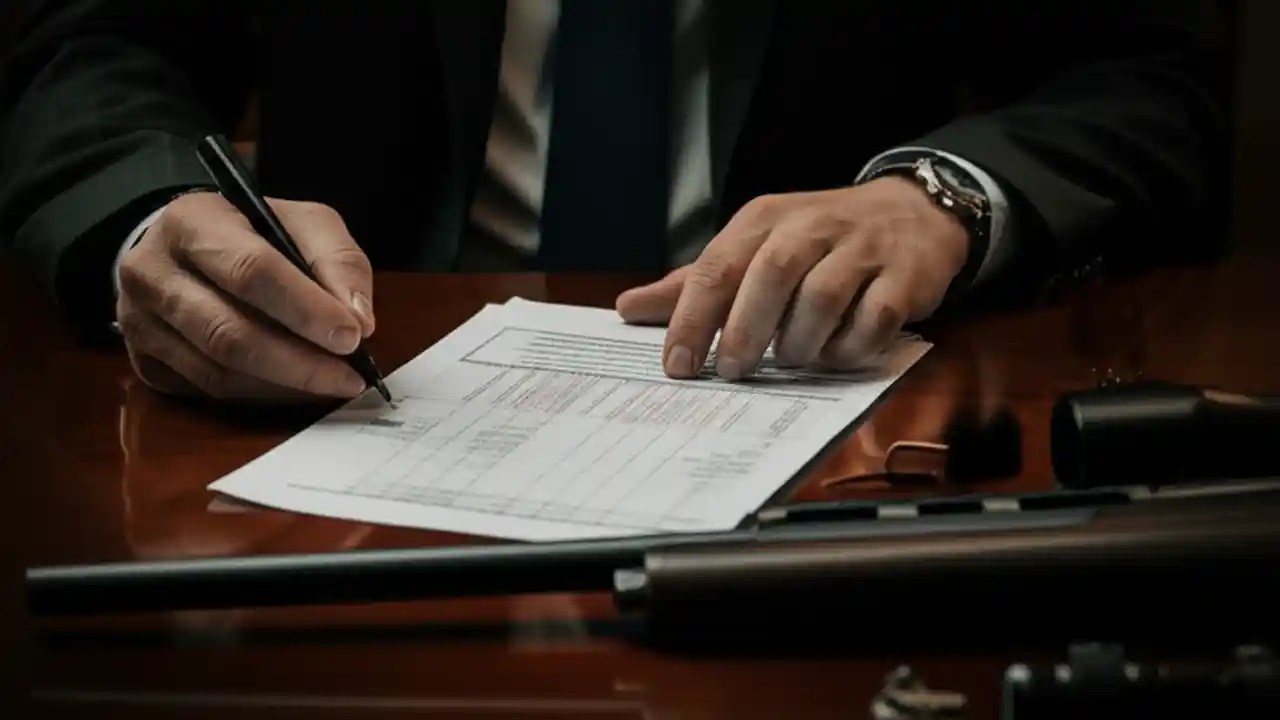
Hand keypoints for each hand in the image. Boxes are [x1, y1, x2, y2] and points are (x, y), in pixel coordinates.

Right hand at [116, 192, 375, 400]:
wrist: (182, 248)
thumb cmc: (251, 232)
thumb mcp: (301, 222)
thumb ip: (337, 260)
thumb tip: (359, 319)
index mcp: (191, 221)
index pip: (250, 271)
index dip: (305, 309)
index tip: (352, 335)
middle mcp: (152, 271)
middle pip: (228, 331)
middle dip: (299, 360)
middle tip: (349, 376)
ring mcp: (139, 320)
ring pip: (217, 369)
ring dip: (284, 384)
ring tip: (332, 383)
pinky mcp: (144, 360)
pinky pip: (208, 390)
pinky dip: (261, 394)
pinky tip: (295, 389)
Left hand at [616, 177, 969, 377]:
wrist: (912, 212)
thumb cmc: (818, 241)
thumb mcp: (753, 248)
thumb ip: (696, 283)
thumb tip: (628, 308)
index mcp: (764, 220)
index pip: (717, 267)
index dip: (693, 319)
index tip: (677, 365)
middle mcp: (812, 226)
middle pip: (769, 276)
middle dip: (744, 330)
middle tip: (731, 371)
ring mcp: (862, 249)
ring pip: (822, 297)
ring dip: (800, 340)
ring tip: (789, 361)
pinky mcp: (904, 276)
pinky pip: (874, 318)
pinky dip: (850, 346)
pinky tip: (835, 355)